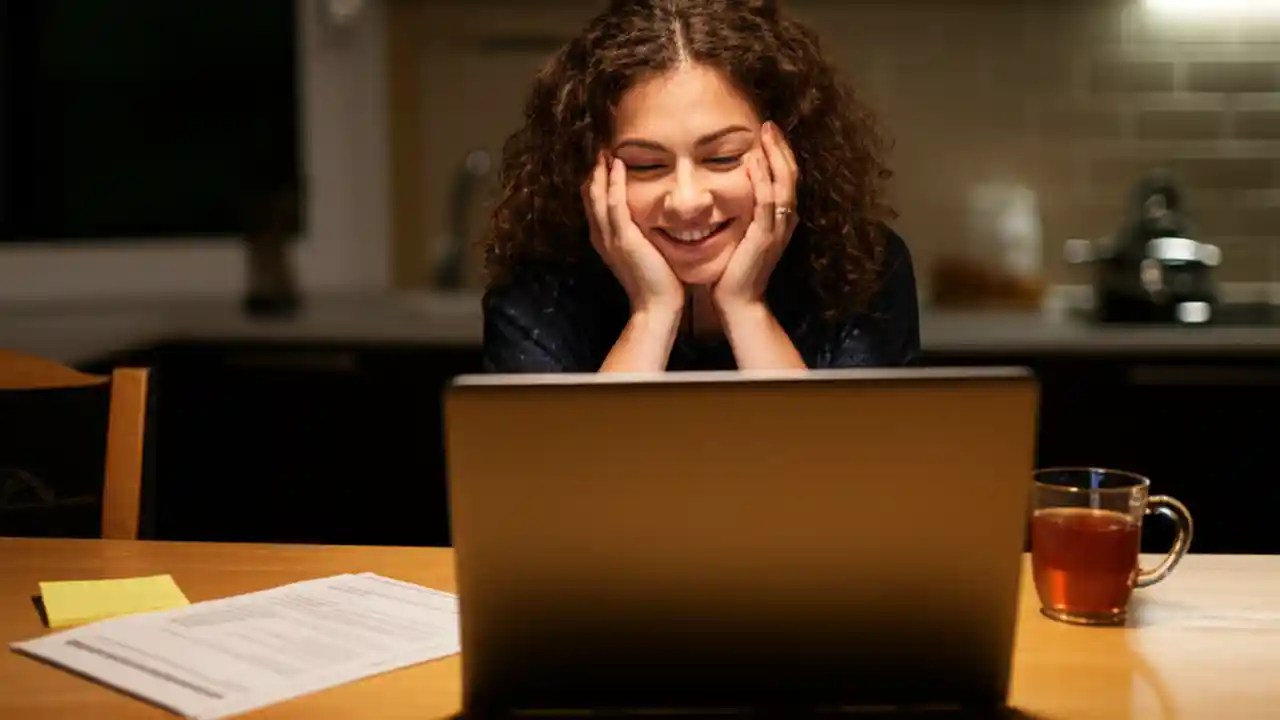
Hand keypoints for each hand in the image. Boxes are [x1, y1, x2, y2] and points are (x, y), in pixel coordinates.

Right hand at [583, 152, 684, 317]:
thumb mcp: (643, 251)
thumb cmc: (657, 280)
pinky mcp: (624, 238)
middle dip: (594, 171)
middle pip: (590, 196)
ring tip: (605, 149)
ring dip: (601, 171)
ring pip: (597, 196)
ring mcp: (610, 237)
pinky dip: (615, 183)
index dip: (597, 180)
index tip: (605, 159)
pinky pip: (614, 204)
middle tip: (600, 146)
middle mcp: (602, 236)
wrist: (657, 305)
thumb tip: (648, 216)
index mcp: (605, 239)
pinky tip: (618, 165)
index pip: (594, 203)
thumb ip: (639, 233)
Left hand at [711, 121, 799, 314]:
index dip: (780, 154)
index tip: (768, 132)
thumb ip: (742, 214)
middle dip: (781, 147)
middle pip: (791, 175)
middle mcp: (784, 221)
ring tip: (766, 133)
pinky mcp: (764, 237)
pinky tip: (753, 161)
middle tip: (769, 124)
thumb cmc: (733, 271)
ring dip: (775, 156)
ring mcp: (777, 229)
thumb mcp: (741, 235)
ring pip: (784, 184)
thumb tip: (726, 192)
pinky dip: (762, 179)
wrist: (738, 302)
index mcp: (780, 219)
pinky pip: (766, 202)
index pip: (785, 179)